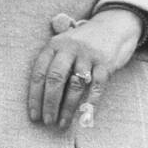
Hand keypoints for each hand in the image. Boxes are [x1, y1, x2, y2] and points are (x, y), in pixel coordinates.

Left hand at [27, 8, 142, 129]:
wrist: (114, 25)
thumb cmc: (83, 44)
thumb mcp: (64, 46)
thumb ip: (52, 65)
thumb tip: (40, 100)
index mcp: (55, 45)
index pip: (39, 73)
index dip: (35, 96)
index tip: (34, 115)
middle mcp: (70, 48)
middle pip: (55, 78)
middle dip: (49, 103)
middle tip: (48, 121)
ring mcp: (89, 54)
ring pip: (75, 85)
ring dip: (67, 107)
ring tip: (62, 123)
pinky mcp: (106, 62)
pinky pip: (97, 86)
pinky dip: (90, 103)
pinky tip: (85, 116)